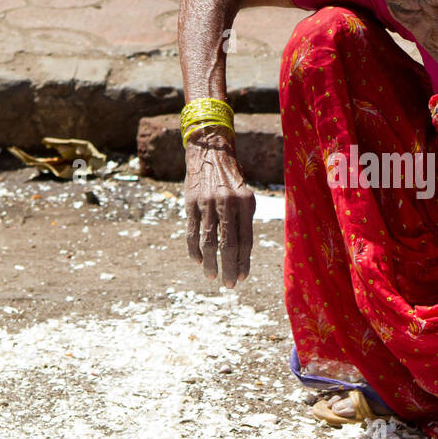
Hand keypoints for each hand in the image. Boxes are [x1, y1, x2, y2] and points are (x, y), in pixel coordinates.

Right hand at [184, 129, 255, 286]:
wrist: (210, 153)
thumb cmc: (232, 180)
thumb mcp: (245, 197)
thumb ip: (245, 221)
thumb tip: (242, 254)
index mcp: (245, 204)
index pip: (246, 240)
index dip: (244, 261)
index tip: (243, 277)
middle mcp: (228, 204)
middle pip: (228, 244)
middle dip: (229, 268)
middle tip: (230, 284)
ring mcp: (208, 204)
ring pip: (209, 241)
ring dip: (211, 263)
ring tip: (213, 276)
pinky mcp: (191, 204)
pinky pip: (192, 232)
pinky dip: (194, 249)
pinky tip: (198, 261)